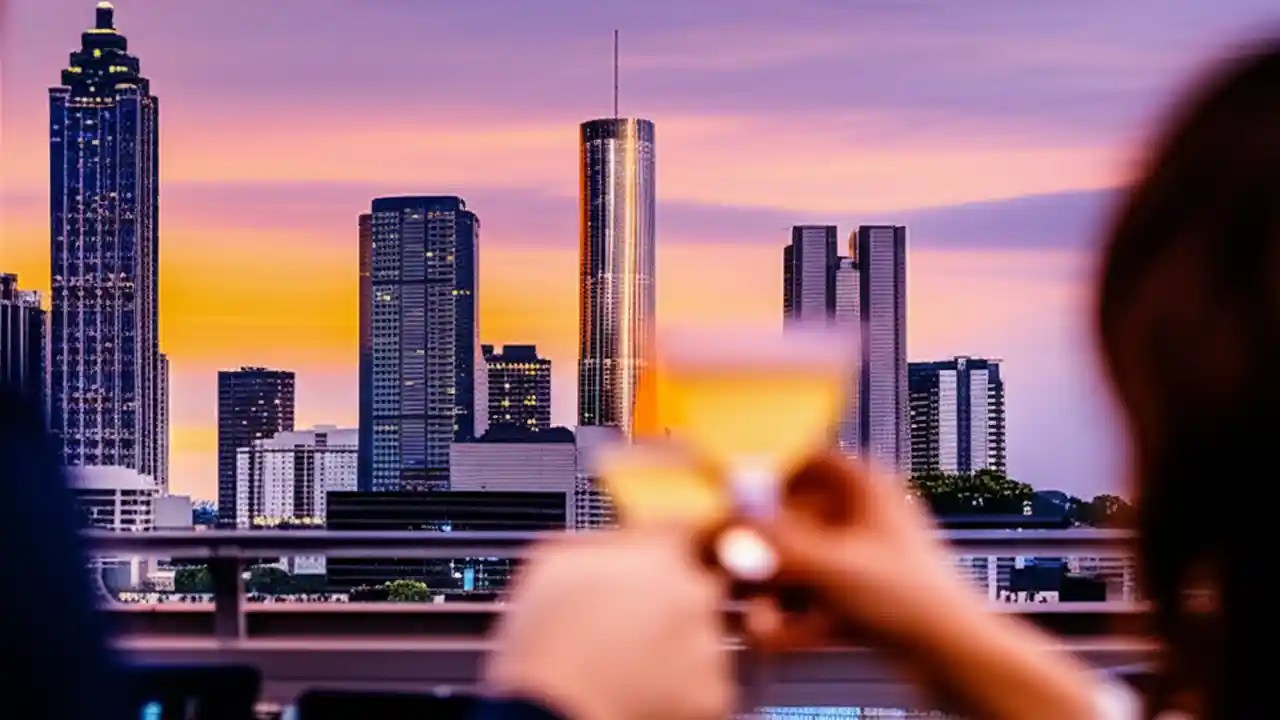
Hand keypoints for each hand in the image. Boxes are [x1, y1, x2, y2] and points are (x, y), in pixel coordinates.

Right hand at [485, 528, 733, 719]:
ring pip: (703, 635)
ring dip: (676, 645)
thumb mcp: (552, 564)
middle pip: (699, 583)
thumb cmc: (544, 649)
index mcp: (658, 553)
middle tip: (632, 622)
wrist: (553, 719)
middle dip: (672, 599)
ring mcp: (708, 645)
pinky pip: (705, 682)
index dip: (671, 546)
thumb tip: (618, 537)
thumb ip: (603, 540)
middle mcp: (693, 593)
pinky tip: (641, 690)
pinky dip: (682, 688)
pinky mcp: (715, 693)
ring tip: (627, 663)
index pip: (688, 528)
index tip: (661, 559)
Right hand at [746, 453, 968, 653]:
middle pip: (794, 522)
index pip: (808, 462)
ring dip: (774, 594)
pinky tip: (779, 638)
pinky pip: (816, 598)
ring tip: (760, 622)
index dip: (770, 483)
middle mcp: (866, 516)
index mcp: (867, 486)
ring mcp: (865, 558)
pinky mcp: (865, 596)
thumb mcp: (829, 564)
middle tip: (736, 576)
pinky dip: (796, 617)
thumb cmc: (916, 599)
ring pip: (802, 565)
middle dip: (764, 558)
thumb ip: (771, 543)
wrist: (954, 655)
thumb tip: (727, 526)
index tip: (738, 506)